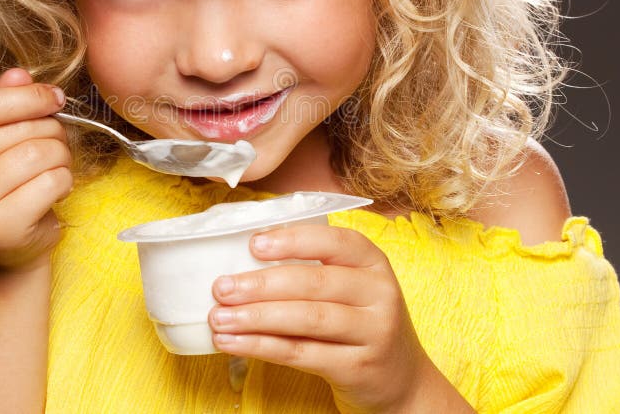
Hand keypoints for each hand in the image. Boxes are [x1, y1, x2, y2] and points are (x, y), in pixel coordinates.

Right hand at [0, 68, 72, 270]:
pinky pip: (50, 182)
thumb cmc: (5, 180)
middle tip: (55, 142)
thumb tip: (19, 74)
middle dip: (52, 130)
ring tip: (55, 165)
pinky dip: (64, 181)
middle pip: (18, 130)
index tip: (54, 97)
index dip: (26, 97)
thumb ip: (5, 100)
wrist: (4, 243)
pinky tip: (54, 189)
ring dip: (61, 156)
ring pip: (37, 154)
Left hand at [208, 224, 465, 412]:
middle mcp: (379, 293)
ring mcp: (373, 332)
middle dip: (261, 284)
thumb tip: (242, 257)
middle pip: (314, 283)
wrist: (401, 380)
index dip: (293, 240)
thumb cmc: (359, 320)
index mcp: (373, 262)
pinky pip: (302, 354)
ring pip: (306, 320)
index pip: (335, 241)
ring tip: (219, 318)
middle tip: (222, 287)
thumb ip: (313, 268)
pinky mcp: (358, 368)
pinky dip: (261, 347)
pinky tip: (233, 343)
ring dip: (256, 318)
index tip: (254, 244)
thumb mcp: (351, 286)